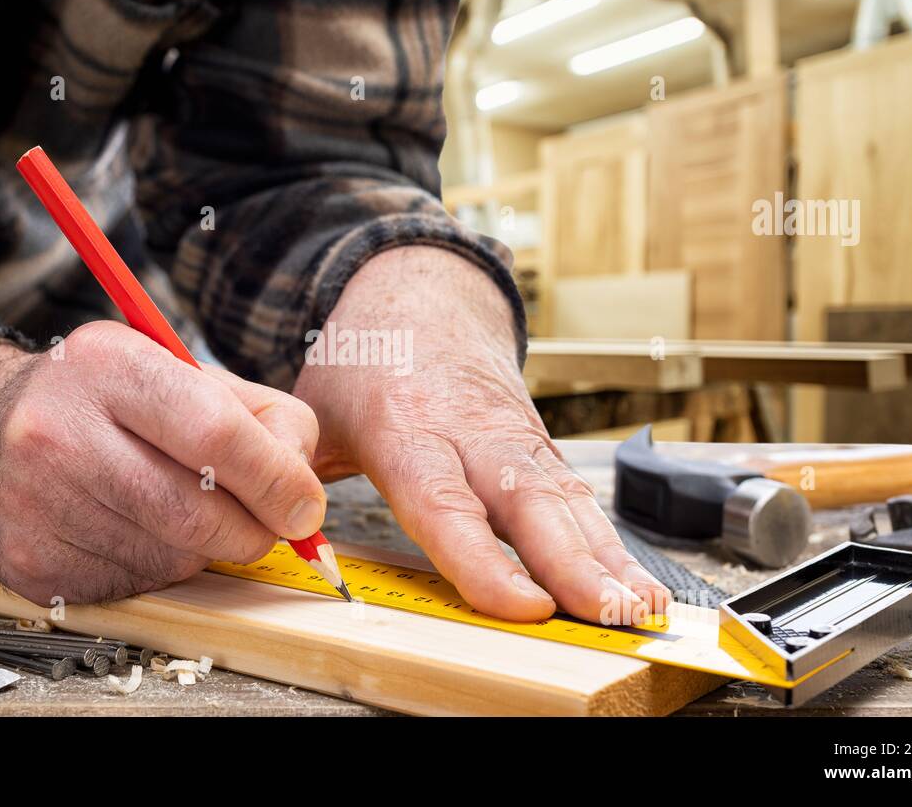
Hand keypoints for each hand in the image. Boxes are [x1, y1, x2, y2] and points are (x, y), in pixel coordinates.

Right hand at [0, 321, 326, 604]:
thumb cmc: (107, 404)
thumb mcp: (184, 375)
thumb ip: (264, 416)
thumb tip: (303, 490)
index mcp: (106, 364)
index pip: (214, 431)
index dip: (275, 478)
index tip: (305, 507)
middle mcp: (56, 429)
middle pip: (195, 509)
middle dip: (252, 530)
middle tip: (267, 525)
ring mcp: (31, 500)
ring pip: (169, 555)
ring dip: (204, 549)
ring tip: (185, 511)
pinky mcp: (27, 559)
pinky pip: (133, 584)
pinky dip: (159, 568)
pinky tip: (137, 531)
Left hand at [294, 247, 670, 623]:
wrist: (426, 298)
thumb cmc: (370, 361)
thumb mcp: (317, 407)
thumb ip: (294, 467)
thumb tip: (271, 525)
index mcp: (407, 427)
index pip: (446, 503)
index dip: (484, 559)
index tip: (523, 606)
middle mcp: (472, 434)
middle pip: (528, 505)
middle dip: (574, 565)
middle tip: (608, 613)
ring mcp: (514, 441)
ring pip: (567, 504)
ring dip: (607, 561)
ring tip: (640, 612)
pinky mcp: (540, 451)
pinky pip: (579, 501)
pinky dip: (612, 546)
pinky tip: (636, 588)